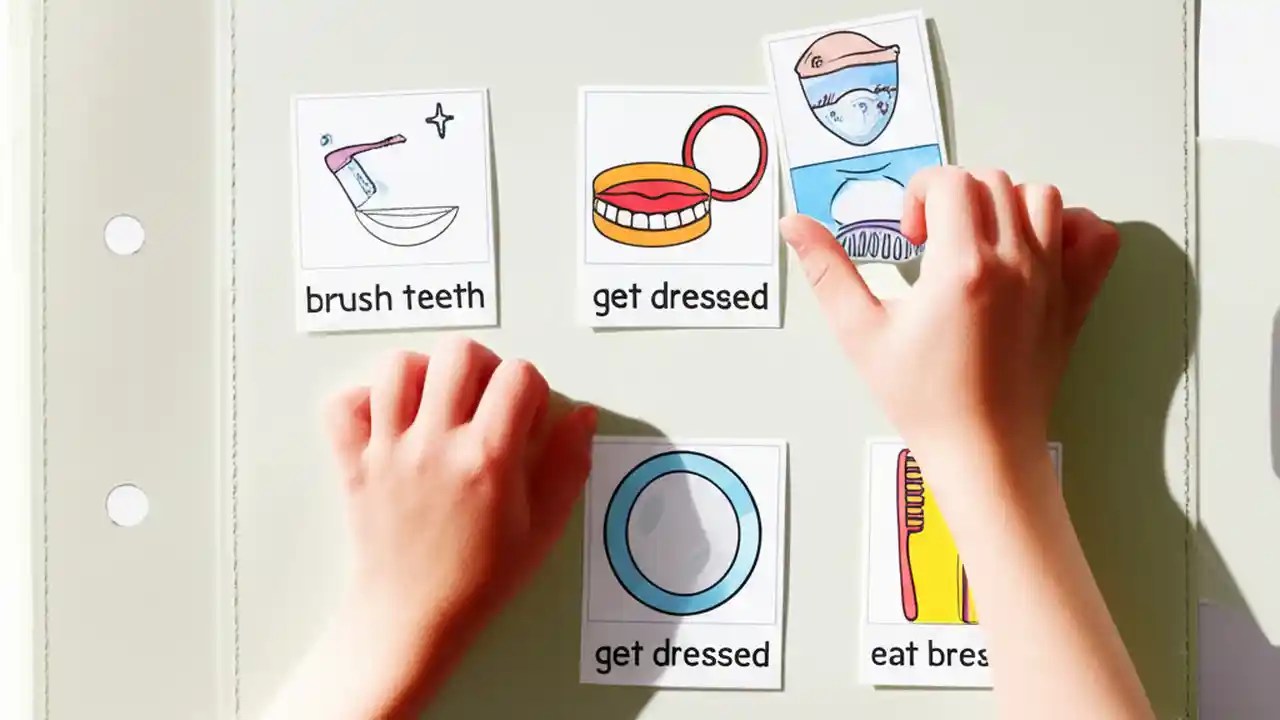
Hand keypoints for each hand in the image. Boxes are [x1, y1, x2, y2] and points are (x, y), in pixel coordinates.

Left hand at [267, 338, 595, 718]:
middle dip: (483, 365)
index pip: (519, 375)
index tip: (527, 417)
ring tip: (439, 403)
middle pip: (458, 352)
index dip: (533, 388)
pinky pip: (345, 403)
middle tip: (486, 398)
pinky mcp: (355, 461)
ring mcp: (389, 449)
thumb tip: (582, 417)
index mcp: (488, 459)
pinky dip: (365, 400)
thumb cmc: (479, 577)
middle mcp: (436, 444)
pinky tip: (392, 419)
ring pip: (399, 365)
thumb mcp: (543, 527)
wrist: (414, 615)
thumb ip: (568, 465)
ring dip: (425, 374)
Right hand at [785, 171, 1151, 719]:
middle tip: (935, 241)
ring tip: (979, 242)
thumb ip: (827, 270)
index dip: (920, 195)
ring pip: (1041, 196)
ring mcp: (1052, 279)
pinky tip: (1035, 248)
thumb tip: (794, 224)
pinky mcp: (1075, 299)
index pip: (950, 180)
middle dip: (956, 196)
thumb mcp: (860, 333)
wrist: (982, 450)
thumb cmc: (924, 400)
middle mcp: (1015, 263)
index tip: (910, 237)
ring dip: (1006, 204)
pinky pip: (1096, 235)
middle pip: (994, 181)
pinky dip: (1071, 226)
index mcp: (962, 267)